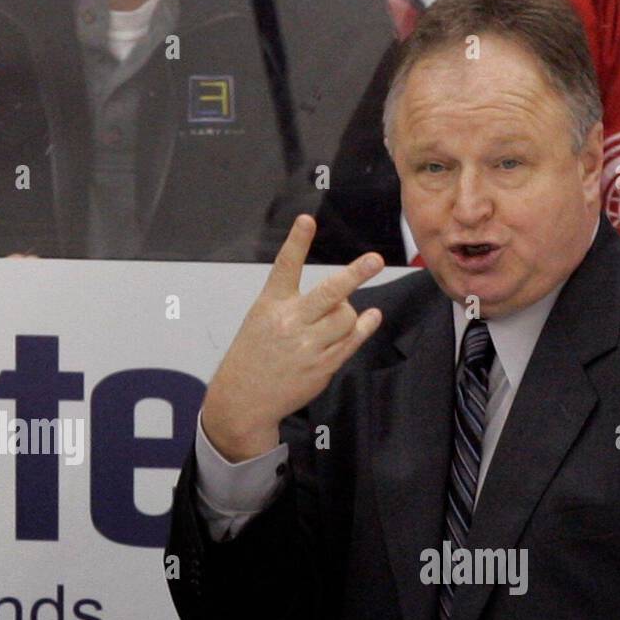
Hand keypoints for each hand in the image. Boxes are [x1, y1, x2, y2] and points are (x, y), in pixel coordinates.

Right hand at [201, 215, 384, 460]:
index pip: (285, 267)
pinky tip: (372, 318)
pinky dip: (364, 327)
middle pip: (329, 293)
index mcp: (271, 305)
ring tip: (341, 317)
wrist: (244, 399)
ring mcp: (308, 346)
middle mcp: (290, 322)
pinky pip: (352, 341)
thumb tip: (339, 294)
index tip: (307, 220)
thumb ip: (293, 302)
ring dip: (350, 312)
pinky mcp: (322, 366)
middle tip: (375, 260)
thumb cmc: (254, 355)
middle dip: (355, 274)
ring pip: (346, 316)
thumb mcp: (261, 319)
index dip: (297, 242)